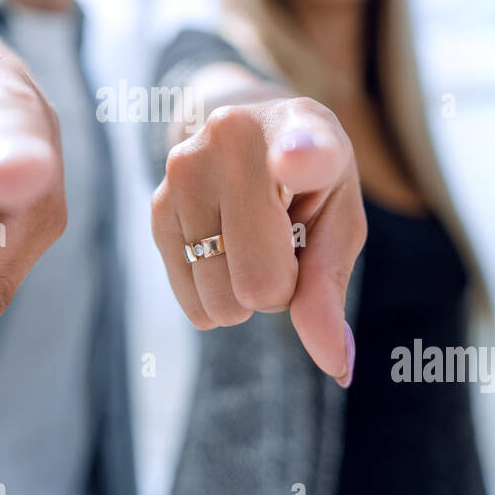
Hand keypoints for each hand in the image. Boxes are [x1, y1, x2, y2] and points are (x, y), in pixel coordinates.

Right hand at [150, 98, 365, 383]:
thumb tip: (334, 364)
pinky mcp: (155, 207)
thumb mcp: (338, 220)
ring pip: (220, 302)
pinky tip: (223, 245)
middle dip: (278, 289)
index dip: (302, 158)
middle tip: (282, 244)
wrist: (241, 130)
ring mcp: (184, 170)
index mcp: (302, 130)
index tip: (298, 158)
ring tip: (250, 239)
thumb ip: (330, 286)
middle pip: (259, 283)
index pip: (304, 150)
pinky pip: (194, 304)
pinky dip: (215, 295)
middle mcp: (233, 139)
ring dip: (242, 292)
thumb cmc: (308, 184)